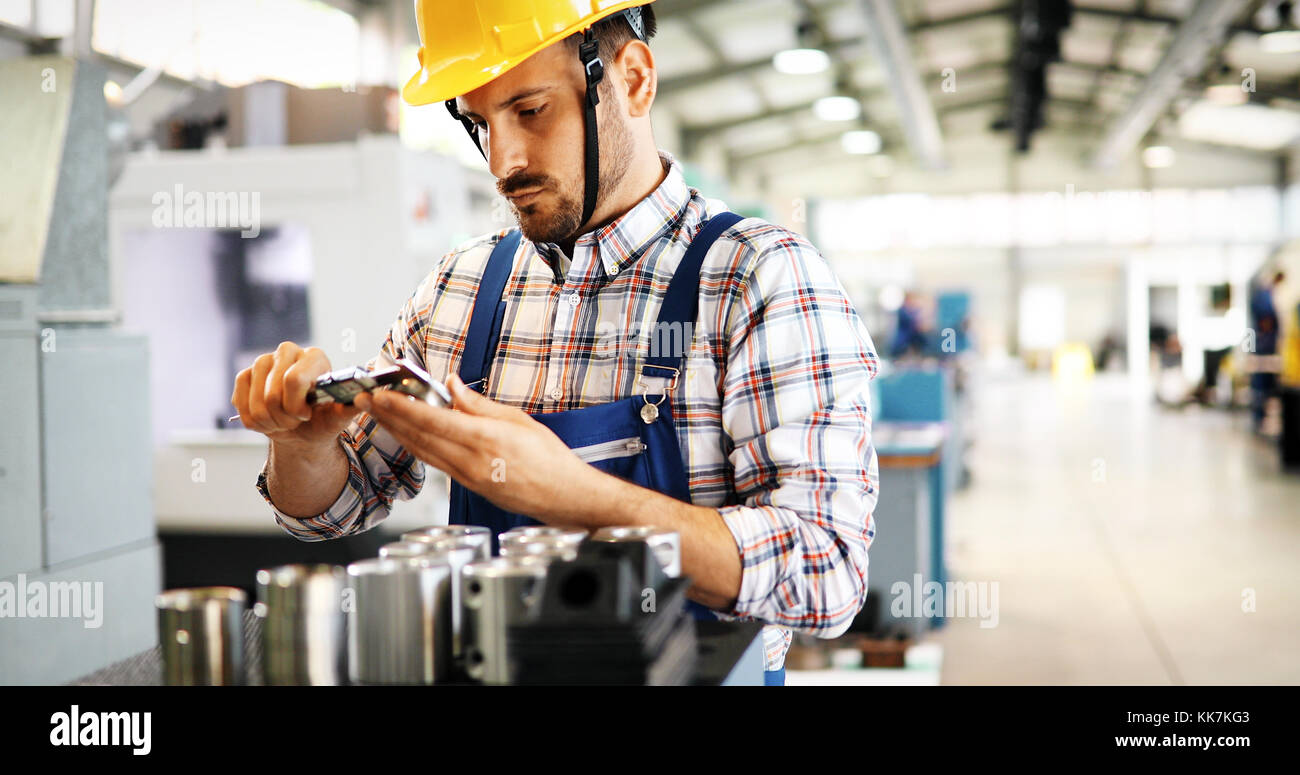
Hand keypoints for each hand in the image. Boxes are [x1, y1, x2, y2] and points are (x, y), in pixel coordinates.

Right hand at [230, 341, 358, 447]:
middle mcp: (288, 351)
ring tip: (282, 421)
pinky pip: (240, 402)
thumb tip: (364, 398)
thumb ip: (349, 408)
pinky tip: (267, 419)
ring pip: (256, 402)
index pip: (294, 380)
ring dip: (268, 421)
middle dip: (284, 418)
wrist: (302, 430)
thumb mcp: (338, 418)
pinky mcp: (245, 374)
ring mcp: (263, 361)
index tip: (306, 414)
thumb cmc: (323, 420)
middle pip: (273, 394)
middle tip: (295, 421)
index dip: (296, 406)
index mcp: (315, 357)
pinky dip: (252, 420)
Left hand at [355, 375, 595, 521]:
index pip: (433, 421)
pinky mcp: (466, 486)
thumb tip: (453, 384)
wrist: (562, 497)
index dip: (402, 407)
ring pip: (421, 451)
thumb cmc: (549, 459)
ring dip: (395, 431)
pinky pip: (433, 462)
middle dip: (387, 416)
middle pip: (419, 436)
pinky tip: (403, 435)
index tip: (381, 393)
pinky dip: (414, 446)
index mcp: (485, 440)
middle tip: (364, 398)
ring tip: (375, 413)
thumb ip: (479, 404)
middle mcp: (470, 461)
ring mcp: (466, 477)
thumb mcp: (518, 421)